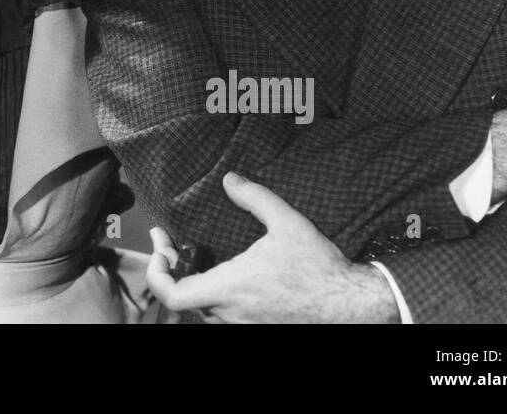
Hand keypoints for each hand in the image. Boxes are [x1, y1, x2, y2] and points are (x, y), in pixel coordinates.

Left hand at [145, 173, 398, 322]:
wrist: (350, 304)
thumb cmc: (319, 268)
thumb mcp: (287, 222)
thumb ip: (255, 197)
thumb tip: (230, 179)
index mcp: (231, 288)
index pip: (173, 294)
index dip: (156, 274)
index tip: (159, 250)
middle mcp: (231, 313)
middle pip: (184, 298)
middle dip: (172, 268)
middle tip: (170, 244)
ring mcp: (244, 324)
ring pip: (202, 309)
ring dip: (191, 284)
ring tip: (192, 258)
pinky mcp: (257, 327)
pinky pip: (222, 315)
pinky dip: (211, 296)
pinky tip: (220, 276)